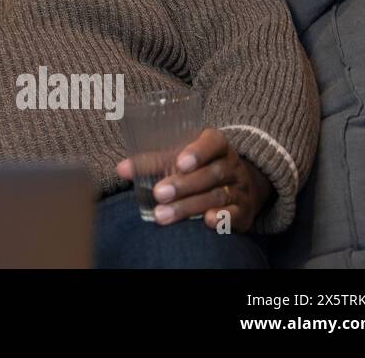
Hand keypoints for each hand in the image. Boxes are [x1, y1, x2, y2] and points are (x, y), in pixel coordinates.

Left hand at [117, 127, 274, 231]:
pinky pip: (234, 214)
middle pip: (210, 173)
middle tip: (158, 193)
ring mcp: (239, 188)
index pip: (212, 142)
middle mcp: (231, 165)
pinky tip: (207, 221)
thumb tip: (121, 169)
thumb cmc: (200, 166)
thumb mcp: (183, 155)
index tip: (180, 163)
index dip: (198, 152)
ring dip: (188, 206)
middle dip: (183, 185)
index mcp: (217, 144)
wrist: (239, 184)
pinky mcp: (243, 211)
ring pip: (216, 196)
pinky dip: (221, 218)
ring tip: (162, 215)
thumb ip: (155, 160)